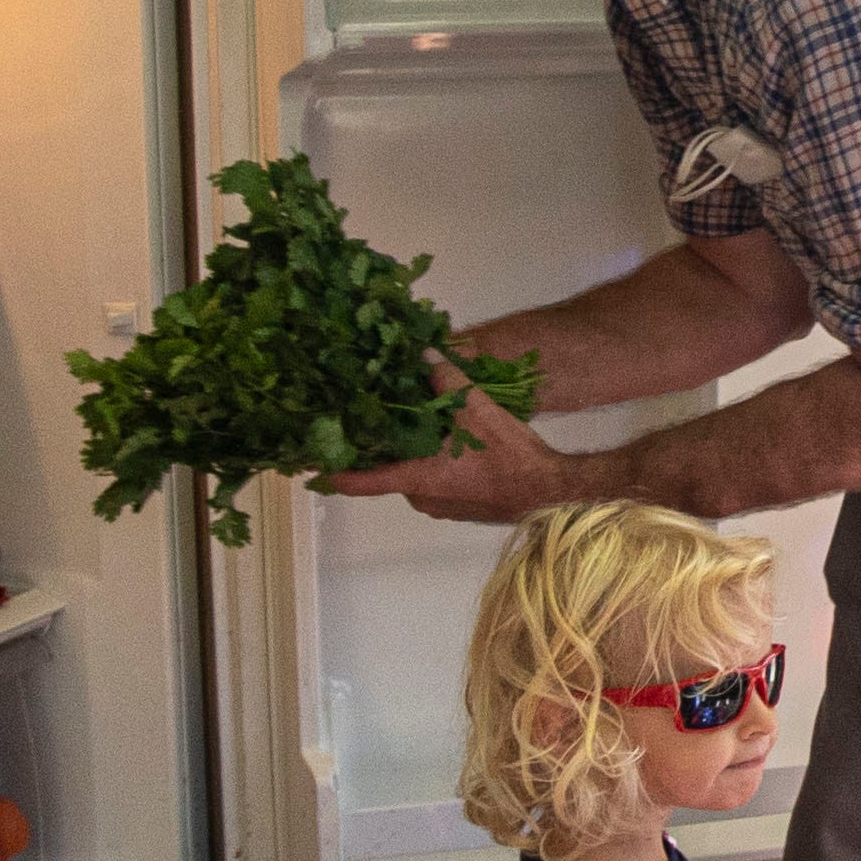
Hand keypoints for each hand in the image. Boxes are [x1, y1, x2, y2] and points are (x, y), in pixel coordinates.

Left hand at [318, 364, 583, 521]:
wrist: (551, 493)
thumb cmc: (508, 455)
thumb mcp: (477, 408)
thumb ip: (447, 379)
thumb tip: (423, 352)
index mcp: (416, 478)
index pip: (359, 482)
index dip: (332, 471)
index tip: (310, 461)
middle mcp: (422, 498)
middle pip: (388, 473)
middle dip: (381, 449)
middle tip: (371, 418)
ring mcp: (442, 507)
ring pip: (414, 476)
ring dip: (412, 455)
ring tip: (412, 423)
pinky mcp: (461, 508)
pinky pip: (436, 483)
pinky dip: (434, 464)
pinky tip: (447, 441)